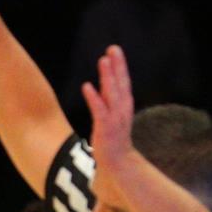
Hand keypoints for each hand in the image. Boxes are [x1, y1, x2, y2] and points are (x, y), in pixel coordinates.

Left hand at [81, 46, 134, 167]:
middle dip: (117, 65)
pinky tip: (86, 86)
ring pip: (111, 93)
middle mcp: (122, 109)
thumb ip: (111, 102)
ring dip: (107, 76)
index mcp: (125, 106)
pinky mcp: (105, 128)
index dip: (120, 66)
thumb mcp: (114, 117)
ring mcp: (115, 118)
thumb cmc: (114, 140)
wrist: (119, 163)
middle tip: (113, 48)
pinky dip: (94, 98)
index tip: (115, 50)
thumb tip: (106, 87)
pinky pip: (99, 110)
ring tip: (103, 60)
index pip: (123, 82)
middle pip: (120, 83)